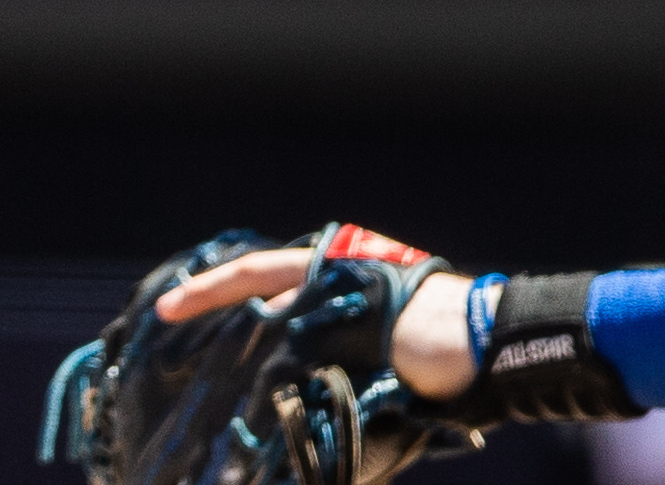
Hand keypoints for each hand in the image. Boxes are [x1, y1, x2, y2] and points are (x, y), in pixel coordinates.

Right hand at [151, 244, 481, 400]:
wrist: (499, 355)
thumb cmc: (438, 336)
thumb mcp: (368, 332)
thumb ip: (315, 338)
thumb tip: (271, 361)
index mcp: (333, 267)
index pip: (254, 274)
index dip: (206, 293)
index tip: (165, 311)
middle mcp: (340, 283)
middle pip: (268, 297)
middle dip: (227, 318)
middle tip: (185, 345)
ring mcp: (358, 312)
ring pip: (292, 331)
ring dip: (263, 352)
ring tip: (224, 380)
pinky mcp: (375, 346)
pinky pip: (320, 356)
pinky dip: (296, 373)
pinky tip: (279, 398)